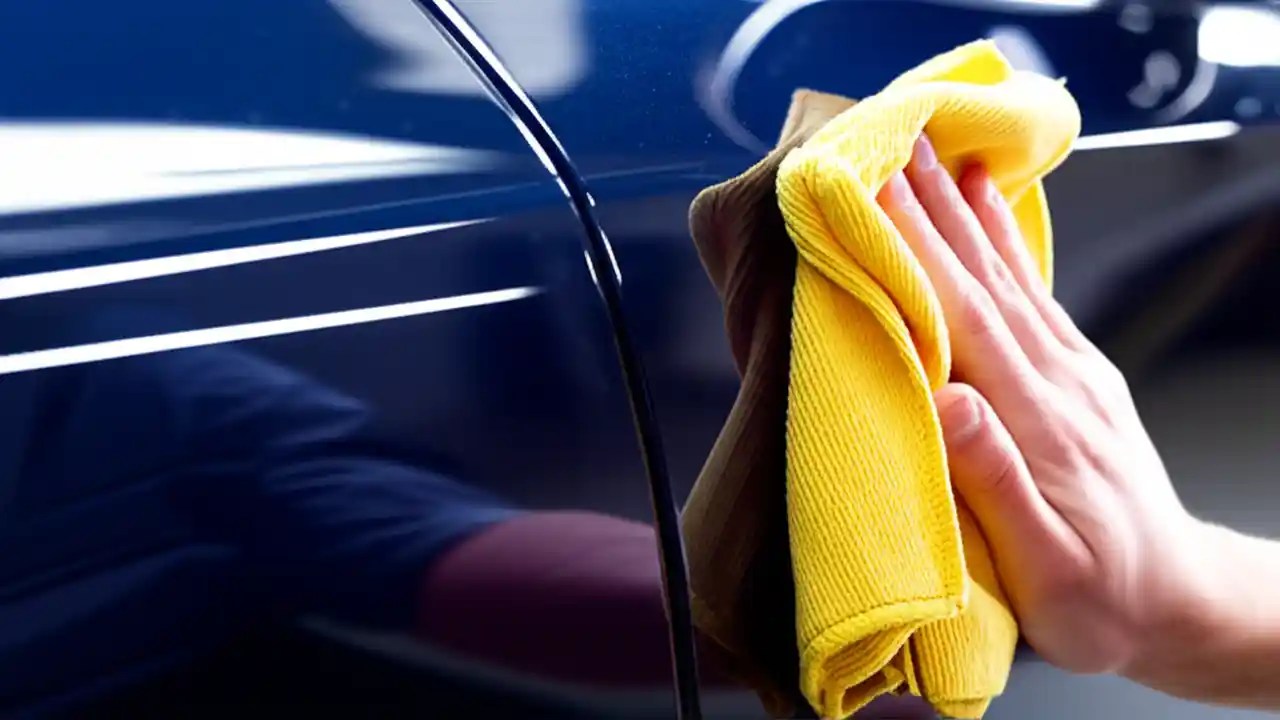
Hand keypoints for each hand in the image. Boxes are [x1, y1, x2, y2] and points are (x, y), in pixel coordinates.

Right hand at [875, 136, 1206, 678]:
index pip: (966, 321)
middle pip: (983, 280)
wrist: (1175, 604)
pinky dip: (1008, 242)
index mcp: (1038, 426)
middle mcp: (1059, 385)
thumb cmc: (1097, 602)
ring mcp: (1074, 375)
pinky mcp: (1080, 376)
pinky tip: (990, 205)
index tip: (875, 196)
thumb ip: (995, 483)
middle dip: (934, 209)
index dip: (918, 254)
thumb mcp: (1046, 571)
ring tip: (934, 152)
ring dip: (967, 210)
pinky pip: (1036, 293)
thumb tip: (949, 401)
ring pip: (1010, 276)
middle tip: (891, 144)